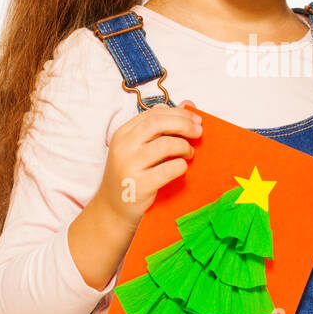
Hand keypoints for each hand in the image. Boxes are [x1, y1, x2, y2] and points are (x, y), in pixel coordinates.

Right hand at [96, 99, 201, 229]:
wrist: (113, 210)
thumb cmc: (131, 175)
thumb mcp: (140, 148)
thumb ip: (162, 127)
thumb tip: (188, 104)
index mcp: (123, 133)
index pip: (153, 113)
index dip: (178, 113)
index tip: (196, 119)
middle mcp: (123, 147)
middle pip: (157, 123)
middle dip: (183, 124)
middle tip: (199, 131)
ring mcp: (129, 166)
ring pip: (165, 145)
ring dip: (184, 147)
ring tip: (189, 153)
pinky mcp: (139, 185)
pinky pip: (168, 169)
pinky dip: (180, 166)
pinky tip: (181, 168)